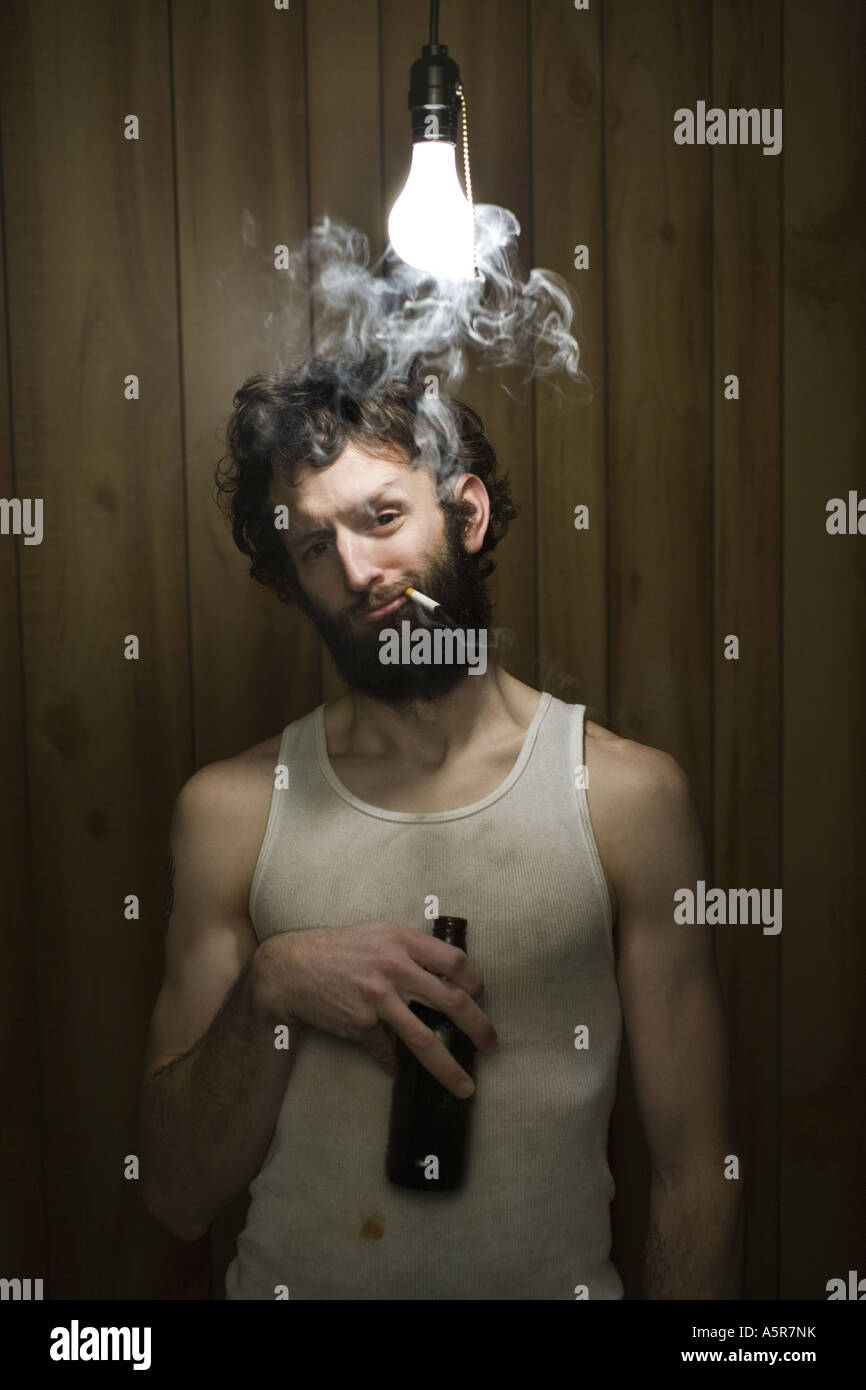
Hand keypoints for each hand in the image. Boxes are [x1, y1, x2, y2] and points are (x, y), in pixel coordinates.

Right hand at [255, 922, 496, 1096]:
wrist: (290, 969)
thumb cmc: (338, 950)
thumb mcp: (377, 935)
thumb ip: (410, 951)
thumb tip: (446, 977)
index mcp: (402, 941)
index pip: (455, 961)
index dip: (476, 982)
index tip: (482, 998)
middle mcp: (394, 968)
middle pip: (452, 1001)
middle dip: (479, 1027)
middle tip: (492, 1045)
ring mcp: (378, 999)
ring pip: (426, 1040)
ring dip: (450, 1068)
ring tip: (466, 1087)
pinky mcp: (361, 1025)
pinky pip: (387, 1053)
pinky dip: (393, 1064)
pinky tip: (395, 1069)